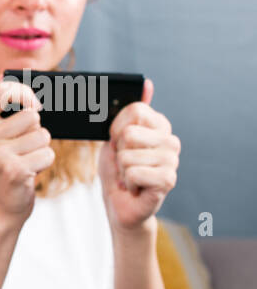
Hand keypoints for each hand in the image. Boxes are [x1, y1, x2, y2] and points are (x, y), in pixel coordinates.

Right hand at [0, 76, 55, 225]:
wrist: (0, 207)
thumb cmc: (3, 166)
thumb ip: (1, 107)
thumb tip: (2, 75)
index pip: (3, 89)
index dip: (25, 92)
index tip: (35, 105)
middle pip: (32, 115)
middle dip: (36, 131)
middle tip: (22, 148)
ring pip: (43, 135)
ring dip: (42, 148)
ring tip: (26, 160)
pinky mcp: (13, 170)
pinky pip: (47, 154)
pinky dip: (45, 163)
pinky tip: (30, 172)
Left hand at [97, 81, 178, 233]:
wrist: (121, 205)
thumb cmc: (117, 171)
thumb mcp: (115, 138)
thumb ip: (128, 113)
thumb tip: (147, 83)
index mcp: (159, 126)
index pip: (135, 109)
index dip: (117, 128)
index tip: (118, 142)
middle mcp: (170, 140)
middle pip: (129, 132)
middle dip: (118, 151)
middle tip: (125, 163)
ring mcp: (172, 159)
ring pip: (127, 155)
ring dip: (122, 170)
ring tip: (130, 176)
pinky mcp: (168, 179)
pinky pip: (134, 172)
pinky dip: (128, 182)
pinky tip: (135, 187)